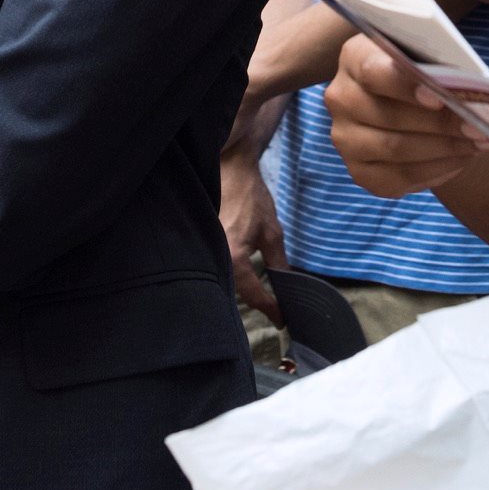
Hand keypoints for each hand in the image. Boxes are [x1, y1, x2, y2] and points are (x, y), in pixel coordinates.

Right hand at [221, 142, 285, 317]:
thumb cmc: (251, 197)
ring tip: (260, 300)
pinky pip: (216, 267)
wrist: (228, 168)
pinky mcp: (202, 242)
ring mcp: (206, 250)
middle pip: (235, 294)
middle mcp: (216, 257)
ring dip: (241, 292)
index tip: (282, 320)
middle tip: (273, 313)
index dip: (271, 309)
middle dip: (254, 305)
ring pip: (224, 282)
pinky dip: (229, 277)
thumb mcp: (272, 232)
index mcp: (235, 257)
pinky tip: (241, 281)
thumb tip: (286, 285)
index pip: (254, 294)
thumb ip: (278, 262)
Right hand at [323, 33, 483, 199]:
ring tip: (478, 143)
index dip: (406, 86)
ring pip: (395, 150)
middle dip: (441, 124)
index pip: (374, 72)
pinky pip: (398, 178)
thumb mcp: (426, 56)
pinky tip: (460, 159)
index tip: (440, 97)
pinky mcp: (359, 171)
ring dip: (444, 149)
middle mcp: (342, 98)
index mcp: (355, 58)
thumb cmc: (421, 69)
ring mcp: (345, 138)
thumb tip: (468, 91)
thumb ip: (438, 67)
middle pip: (389, 117)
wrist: (407, 97)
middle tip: (480, 126)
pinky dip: (435, 171)